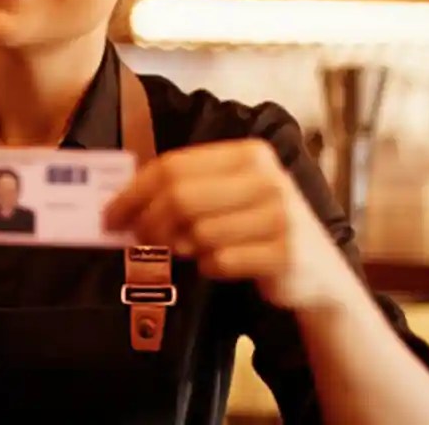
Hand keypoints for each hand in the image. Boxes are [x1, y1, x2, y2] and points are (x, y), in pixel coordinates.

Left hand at [103, 139, 350, 310]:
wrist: (319, 274)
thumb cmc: (258, 230)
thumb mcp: (230, 196)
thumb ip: (184, 190)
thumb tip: (120, 204)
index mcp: (250, 154)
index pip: (174, 165)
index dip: (134, 192)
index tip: (109, 214)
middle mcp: (269, 179)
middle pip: (180, 196)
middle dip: (148, 221)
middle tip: (135, 238)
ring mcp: (281, 216)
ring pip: (197, 232)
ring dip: (181, 247)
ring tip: (189, 249)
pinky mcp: (285, 253)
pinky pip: (218, 262)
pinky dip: (208, 266)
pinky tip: (219, 264)